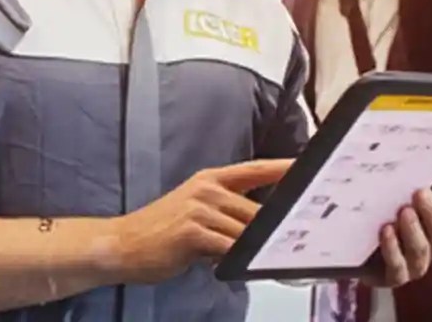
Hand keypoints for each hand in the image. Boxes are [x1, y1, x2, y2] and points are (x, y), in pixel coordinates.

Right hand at [112, 159, 292, 284]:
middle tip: (293, 242)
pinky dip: (238, 259)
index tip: (308, 166)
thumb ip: (227, 215)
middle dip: (276, 229)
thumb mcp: (196, 213)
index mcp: (209, 180)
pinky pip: (230, 247)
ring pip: (247, 231)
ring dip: (255, 250)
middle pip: (258, 210)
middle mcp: (206, 189)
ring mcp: (199, 208)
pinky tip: (233, 265)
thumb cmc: (159, 232)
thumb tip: (260, 229)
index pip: (255, 169)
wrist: (123, 244)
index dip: (283, 167)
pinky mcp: (193, 231)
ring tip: (256, 260)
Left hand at [363, 189, 431, 287]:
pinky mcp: (389, 278)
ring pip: (419, 254)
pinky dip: (393, 251)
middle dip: (430, 215)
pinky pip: (397, 269)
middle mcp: (425, 251)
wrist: (349, 248)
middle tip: (418, 194)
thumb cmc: (380, 218)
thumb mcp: (400, 198)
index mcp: (431, 231)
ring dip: (413, 233)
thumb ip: (428, 183)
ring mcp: (409, 267)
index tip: (423, 188)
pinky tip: (385, 233)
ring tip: (400, 214)